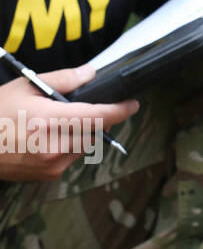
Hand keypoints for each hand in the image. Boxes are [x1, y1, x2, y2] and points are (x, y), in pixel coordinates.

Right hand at [0, 66, 138, 181]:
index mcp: (48, 120)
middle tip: (84, 109)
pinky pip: (73, 157)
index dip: (120, 110)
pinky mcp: (48, 175)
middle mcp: (53, 145)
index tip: (132, 104)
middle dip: (98, 119)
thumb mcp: (25, 87)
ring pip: (86, 145)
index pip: (98, 116)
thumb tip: (91, 73)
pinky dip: (70, 146)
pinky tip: (50, 138)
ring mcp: (51, 163)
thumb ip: (62, 80)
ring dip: (83, 133)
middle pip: (96, 131)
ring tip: (59, 123)